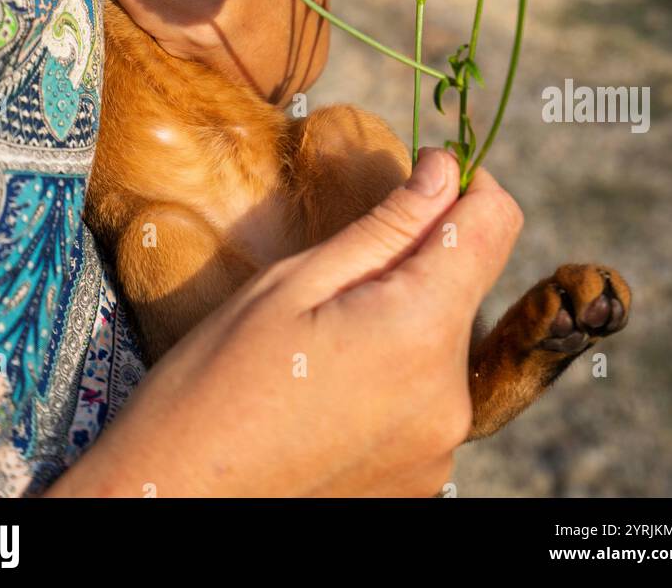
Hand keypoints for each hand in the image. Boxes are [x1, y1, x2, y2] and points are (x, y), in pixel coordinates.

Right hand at [46, 152, 522, 497]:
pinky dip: (392, 376)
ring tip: (321, 344)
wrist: (176, 499)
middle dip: (416, 262)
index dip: (466, 184)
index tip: (420, 176)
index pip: (496, 224)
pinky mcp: (423, 478)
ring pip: (443, 342)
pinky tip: (328, 389)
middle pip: (465, 285)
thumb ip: (387, 226)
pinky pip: (425, 397)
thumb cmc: (214, 382)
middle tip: (335, 275)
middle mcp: (449, 395)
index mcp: (420, 331)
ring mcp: (440, 446)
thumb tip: (445, 171)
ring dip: (402, 321)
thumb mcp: (293, 283)